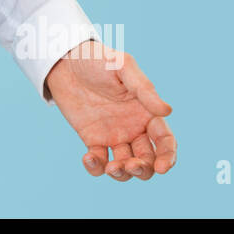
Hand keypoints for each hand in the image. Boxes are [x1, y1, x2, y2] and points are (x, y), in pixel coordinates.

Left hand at [44, 40, 175, 180]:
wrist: (65, 60)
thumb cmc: (98, 59)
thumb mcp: (123, 67)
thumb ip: (144, 89)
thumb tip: (167, 111)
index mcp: (147, 112)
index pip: (165, 141)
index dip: (168, 157)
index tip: (162, 168)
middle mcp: (134, 128)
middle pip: (148, 160)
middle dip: (143, 169)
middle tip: (129, 165)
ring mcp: (114, 135)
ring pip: (126, 166)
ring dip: (122, 174)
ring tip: (110, 166)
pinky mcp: (92, 139)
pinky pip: (99, 162)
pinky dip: (96, 167)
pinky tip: (88, 157)